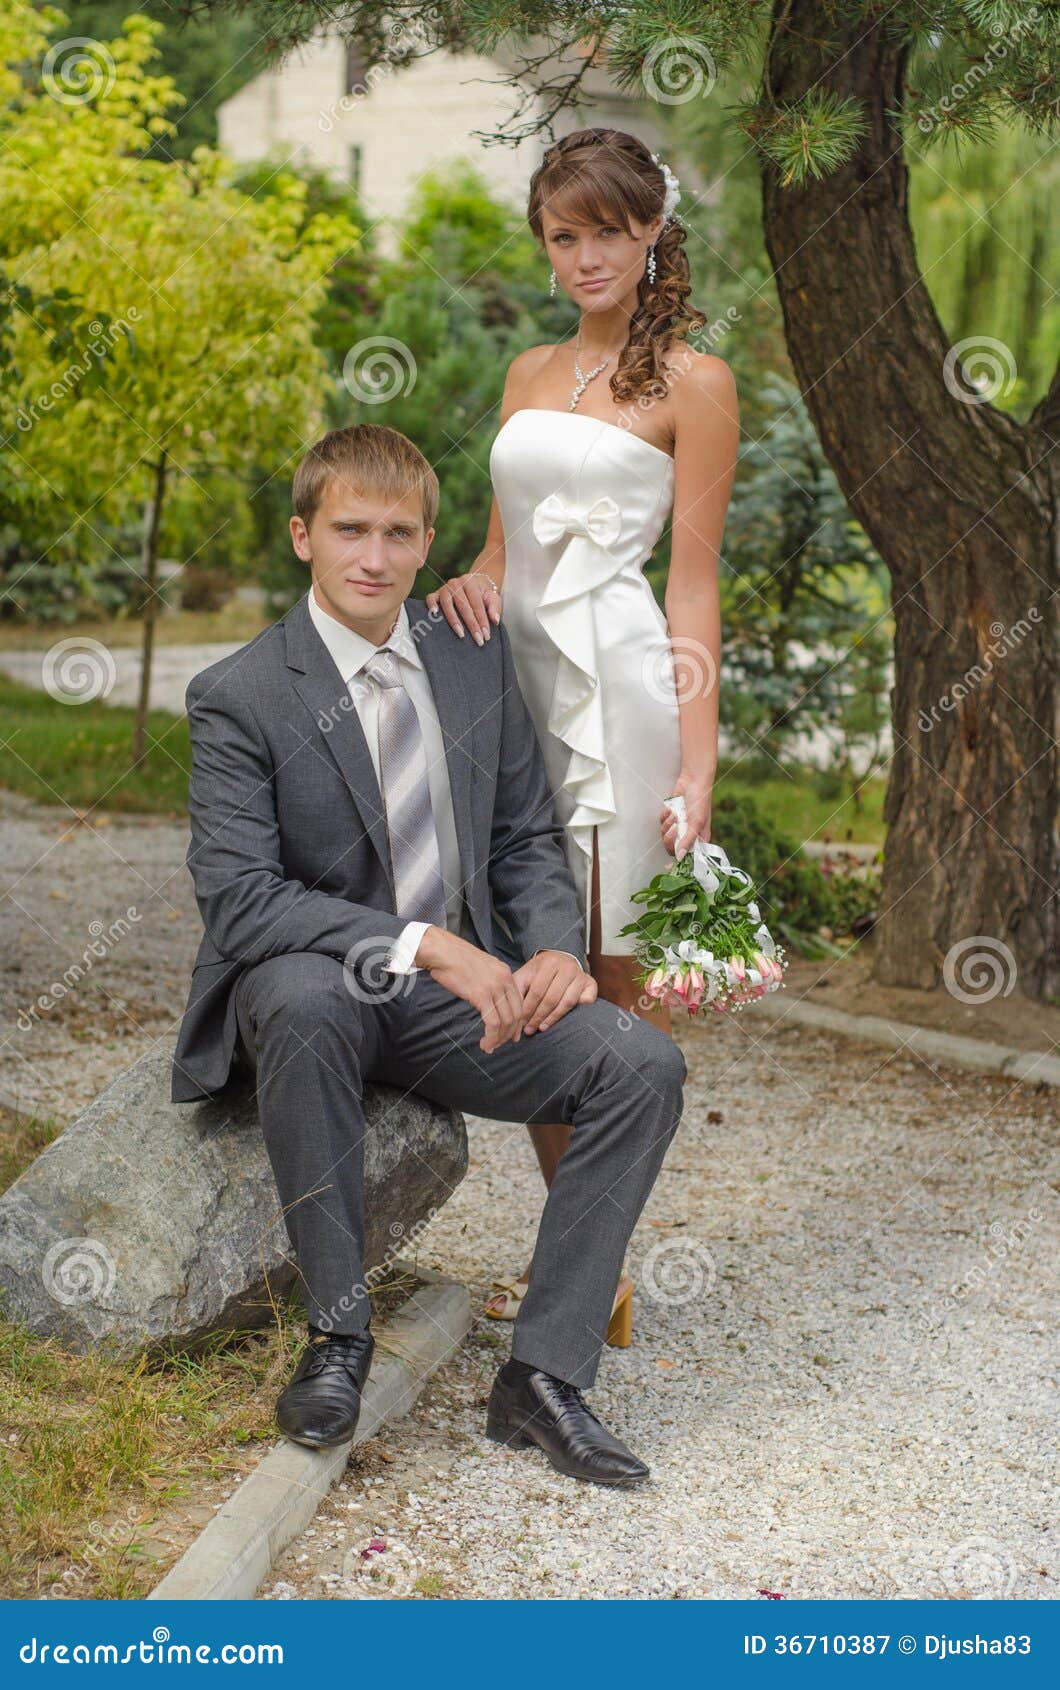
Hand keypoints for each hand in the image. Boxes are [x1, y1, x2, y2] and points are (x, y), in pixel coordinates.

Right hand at [416, 927, 523, 1051]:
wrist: (441, 951)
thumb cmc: (455, 958)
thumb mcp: (481, 967)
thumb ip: (491, 981)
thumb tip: (490, 999)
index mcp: (505, 972)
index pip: (519, 1002)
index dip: (517, 1021)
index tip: (511, 1034)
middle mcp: (504, 980)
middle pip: (517, 1013)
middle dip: (510, 1033)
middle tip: (501, 1044)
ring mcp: (494, 987)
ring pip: (507, 1021)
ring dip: (499, 1038)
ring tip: (490, 1046)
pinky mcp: (482, 995)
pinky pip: (493, 1023)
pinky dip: (491, 1037)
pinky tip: (485, 1043)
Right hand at [424, 572, 501, 644]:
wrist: (474, 582)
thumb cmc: (483, 593)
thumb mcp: (493, 597)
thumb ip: (494, 607)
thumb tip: (495, 620)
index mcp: (471, 582)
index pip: (477, 604)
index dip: (482, 620)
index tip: (486, 635)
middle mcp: (456, 583)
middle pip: (463, 606)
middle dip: (471, 625)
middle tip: (478, 640)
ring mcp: (445, 588)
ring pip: (447, 604)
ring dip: (454, 620)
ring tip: (461, 634)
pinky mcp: (436, 593)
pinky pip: (430, 598)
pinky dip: (431, 606)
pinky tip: (435, 615)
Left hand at [511, 949, 596, 1033]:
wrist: (559, 960)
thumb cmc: (539, 972)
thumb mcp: (525, 975)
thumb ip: (517, 992)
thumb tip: (514, 1018)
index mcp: (549, 963)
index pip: (537, 990)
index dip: (528, 1009)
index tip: (521, 1023)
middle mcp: (567, 967)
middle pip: (552, 998)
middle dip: (539, 1016)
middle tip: (529, 1029)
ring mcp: (581, 975)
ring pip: (567, 1002)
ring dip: (553, 1018)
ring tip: (541, 1028)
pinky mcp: (591, 984)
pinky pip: (585, 1003)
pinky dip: (575, 1013)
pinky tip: (564, 1022)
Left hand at [660, 777, 712, 856]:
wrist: (691, 782)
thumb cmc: (700, 802)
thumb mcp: (696, 822)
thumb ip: (688, 840)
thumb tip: (680, 857)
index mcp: (699, 840)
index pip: (688, 858)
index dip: (678, 864)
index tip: (669, 868)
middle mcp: (688, 836)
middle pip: (672, 849)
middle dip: (670, 839)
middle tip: (674, 828)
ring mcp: (678, 828)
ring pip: (665, 837)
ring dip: (667, 825)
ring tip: (674, 815)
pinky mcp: (669, 819)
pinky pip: (661, 824)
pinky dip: (664, 817)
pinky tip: (670, 810)